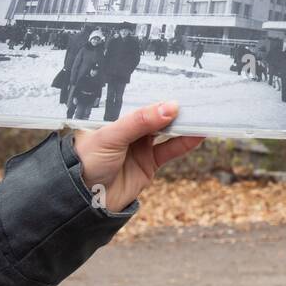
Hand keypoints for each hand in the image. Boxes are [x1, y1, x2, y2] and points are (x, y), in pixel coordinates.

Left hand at [72, 101, 202, 212]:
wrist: (84, 202)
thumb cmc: (86, 162)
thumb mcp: (111, 136)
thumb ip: (140, 121)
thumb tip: (171, 107)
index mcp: (113, 115)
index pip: (138, 99)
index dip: (156, 91)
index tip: (176, 83)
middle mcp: (127, 129)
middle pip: (155, 114)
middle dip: (173, 107)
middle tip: (194, 96)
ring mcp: (139, 146)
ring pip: (166, 131)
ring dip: (182, 124)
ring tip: (201, 114)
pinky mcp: (149, 163)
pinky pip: (170, 150)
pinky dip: (184, 143)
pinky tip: (198, 135)